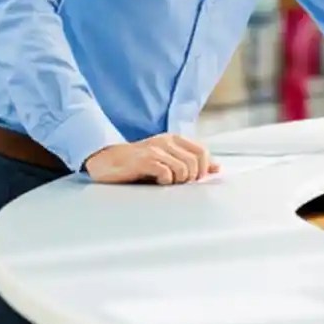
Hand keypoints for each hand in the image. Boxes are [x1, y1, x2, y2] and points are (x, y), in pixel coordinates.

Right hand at [84, 134, 219, 184]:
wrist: (107, 162)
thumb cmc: (139, 165)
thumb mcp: (167, 161)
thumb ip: (191, 163)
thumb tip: (216, 168)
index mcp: (174, 140)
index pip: (202, 151)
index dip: (202, 169)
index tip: (193, 180)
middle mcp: (166, 141)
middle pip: (194, 162)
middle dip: (190, 178)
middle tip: (177, 184)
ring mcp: (155, 149)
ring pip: (183, 168)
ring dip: (177, 181)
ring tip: (165, 183)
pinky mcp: (144, 160)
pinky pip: (166, 173)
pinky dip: (165, 181)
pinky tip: (156, 182)